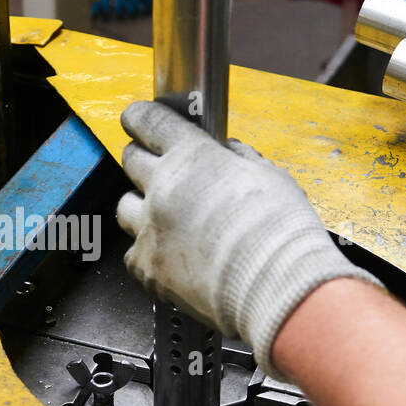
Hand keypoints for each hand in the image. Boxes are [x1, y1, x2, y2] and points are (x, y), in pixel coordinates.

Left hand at [116, 100, 381, 374]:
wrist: (275, 286)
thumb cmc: (280, 233)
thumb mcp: (268, 175)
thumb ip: (237, 159)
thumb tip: (226, 153)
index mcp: (192, 157)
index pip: (148, 121)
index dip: (139, 118)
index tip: (136, 120)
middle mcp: (162, 188)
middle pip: (130, 160)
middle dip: (143, 160)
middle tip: (160, 170)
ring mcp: (150, 229)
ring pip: (125, 207)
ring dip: (142, 207)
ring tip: (167, 217)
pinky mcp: (147, 266)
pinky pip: (134, 252)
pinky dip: (148, 251)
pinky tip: (171, 254)